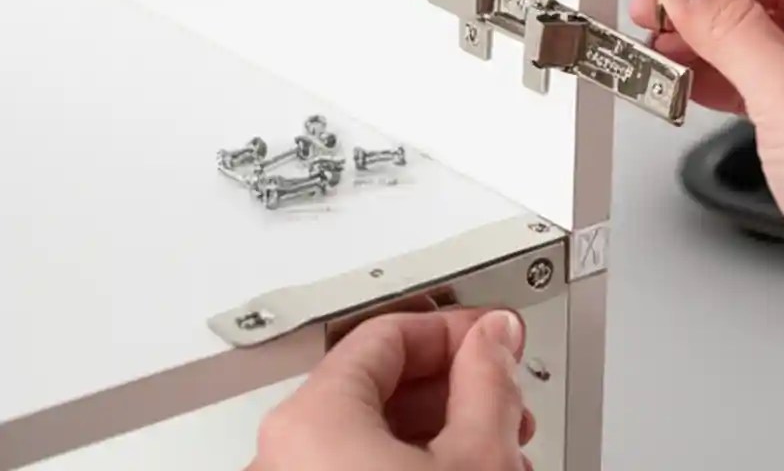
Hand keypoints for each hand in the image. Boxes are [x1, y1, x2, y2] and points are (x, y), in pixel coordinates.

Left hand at [249, 310, 534, 470]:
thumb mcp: (478, 457)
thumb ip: (489, 380)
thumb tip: (493, 340)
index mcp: (308, 423)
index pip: (388, 334)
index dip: (456, 329)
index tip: (496, 338)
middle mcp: (278, 456)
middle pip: (374, 386)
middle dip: (453, 387)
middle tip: (502, 394)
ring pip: (366, 436)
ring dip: (438, 431)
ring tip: (493, 446)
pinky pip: (352, 469)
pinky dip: (405, 463)